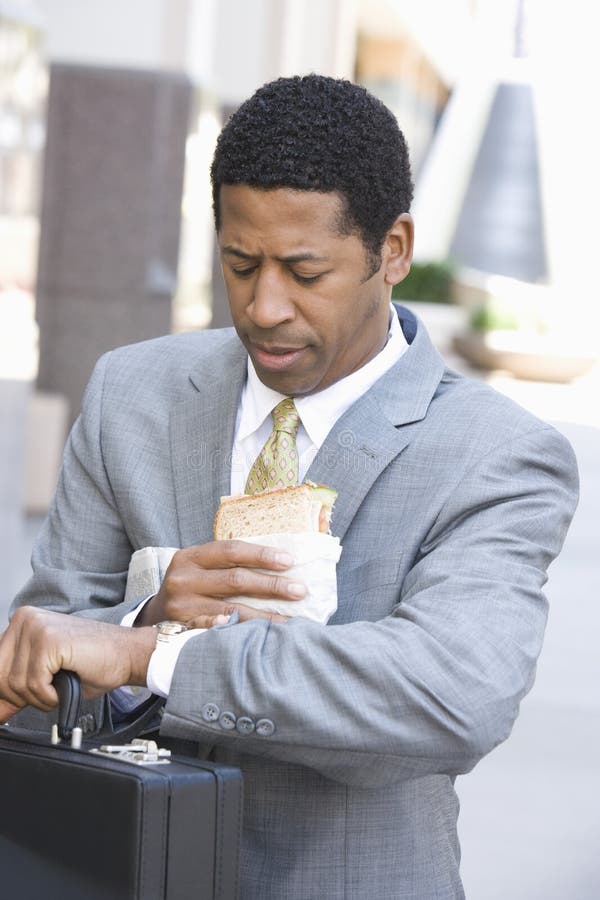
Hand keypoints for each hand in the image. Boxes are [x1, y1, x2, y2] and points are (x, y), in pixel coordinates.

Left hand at [0, 606, 155, 722]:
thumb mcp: (47, 676)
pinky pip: (34, 684)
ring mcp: (37, 627)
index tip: (11, 707)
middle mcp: (26, 619)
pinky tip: (66, 684)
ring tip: (61, 687)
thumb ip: (19, 689)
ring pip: (16, 684)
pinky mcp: (49, 641)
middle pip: (1, 677)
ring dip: (40, 698)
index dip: (6, 692)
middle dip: (23, 697)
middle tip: (48, 695)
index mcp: (23, 622)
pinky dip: (50, 696)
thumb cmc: (95, 662)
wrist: (127, 654)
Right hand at [136, 540, 304, 626]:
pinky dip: (244, 633)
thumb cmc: (189, 587)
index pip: (231, 550)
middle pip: (235, 580)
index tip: (289, 561)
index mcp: (190, 557)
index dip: (261, 555)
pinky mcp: (185, 632)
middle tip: (300, 590)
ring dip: (265, 616)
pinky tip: (263, 637)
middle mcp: (184, 579)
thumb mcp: (199, 567)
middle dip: (271, 585)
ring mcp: (183, 607)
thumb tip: (278, 559)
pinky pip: (221, 633)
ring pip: (233, 610)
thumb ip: (227, 561)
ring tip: (291, 619)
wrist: (153, 619)